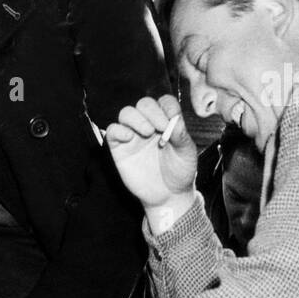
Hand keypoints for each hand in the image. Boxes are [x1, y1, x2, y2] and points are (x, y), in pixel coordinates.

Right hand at [105, 95, 197, 223]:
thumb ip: (181, 134)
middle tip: (161, 128)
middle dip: (152, 112)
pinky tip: (129, 137)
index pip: (164, 102)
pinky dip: (118, 130)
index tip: (173, 119)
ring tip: (147, 132)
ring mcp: (133, 136)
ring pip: (126, 113)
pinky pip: (112, 131)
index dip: (167, 106)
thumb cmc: (179, 172)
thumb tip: (174, 118)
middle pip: (144, 104)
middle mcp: (149, 125)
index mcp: (167, 122)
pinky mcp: (119, 148)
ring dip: (136, 118)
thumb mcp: (186, 152)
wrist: (168, 195)